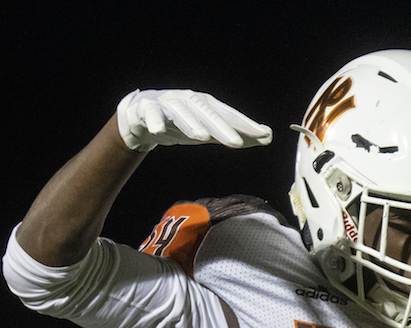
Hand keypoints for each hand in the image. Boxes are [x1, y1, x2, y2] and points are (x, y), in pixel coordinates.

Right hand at [116, 89, 272, 152]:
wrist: (144, 116)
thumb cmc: (182, 123)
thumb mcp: (210, 131)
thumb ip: (234, 135)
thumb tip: (266, 137)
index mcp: (207, 105)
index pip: (229, 114)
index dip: (246, 124)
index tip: (264, 134)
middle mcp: (190, 100)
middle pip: (208, 113)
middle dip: (222, 127)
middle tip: (237, 143)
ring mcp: (169, 103)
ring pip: (181, 112)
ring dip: (192, 123)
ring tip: (203, 137)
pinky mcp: (148, 109)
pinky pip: (151, 114)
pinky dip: (155, 121)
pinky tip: (158, 131)